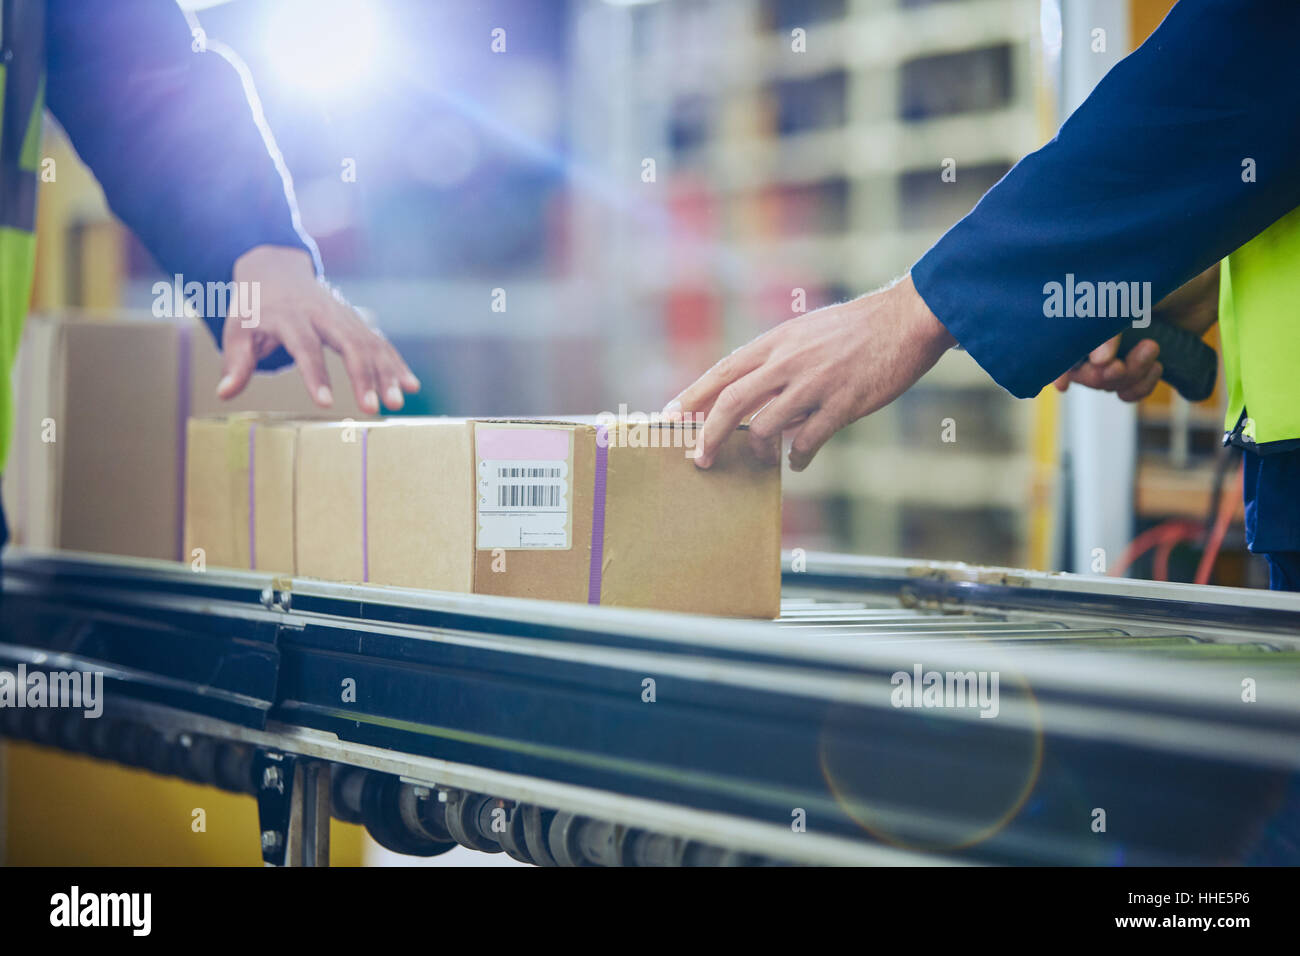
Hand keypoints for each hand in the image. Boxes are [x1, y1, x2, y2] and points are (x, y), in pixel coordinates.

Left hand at [217, 245, 418, 412]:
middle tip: (373, 409)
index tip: (326, 404)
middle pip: (349, 343)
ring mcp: (344, 316)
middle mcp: (323, 314)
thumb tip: (225, 394)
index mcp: (290, 315)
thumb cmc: (254, 307)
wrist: (275, 269)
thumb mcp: (237, 329)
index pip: (305, 347)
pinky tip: (412, 386)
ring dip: (387, 374)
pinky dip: (397, 364)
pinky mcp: (357, 322)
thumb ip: (236, 362)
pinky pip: (380, 343)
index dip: (316, 375)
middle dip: (364, 377)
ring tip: (398, 403)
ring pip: (370, 343)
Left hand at [666, 274, 955, 470]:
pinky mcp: (841, 405)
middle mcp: (787, 361)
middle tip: (699, 459)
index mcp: (776, 342)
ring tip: (762, 458)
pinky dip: (796, 459)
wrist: (905, 320)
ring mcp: (813, 384)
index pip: (722, 371)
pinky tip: (796, 463)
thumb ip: (777, 360)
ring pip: (765, 428)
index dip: (691, 396)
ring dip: (758, 451)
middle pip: (731, 403)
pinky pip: (806, 443)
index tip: (667, 416)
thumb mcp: (806, 332)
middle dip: (708, 435)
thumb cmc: (856, 329)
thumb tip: (751, 394)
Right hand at [1052, 262, 1218, 401]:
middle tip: (1123, 364)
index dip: (1058, 369)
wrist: (1203, 286)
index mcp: (1084, 320)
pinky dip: (1141, 387)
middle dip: (1105, 375)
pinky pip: (1128, 393)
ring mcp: (1118, 355)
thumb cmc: (1163, 279)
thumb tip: (1100, 362)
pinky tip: (1158, 369)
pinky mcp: (1140, 367)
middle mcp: (1096, 340)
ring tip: (1154, 350)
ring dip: (1131, 375)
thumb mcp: (1130, 297)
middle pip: (1085, 375)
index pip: (1061, 350)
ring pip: (1109, 385)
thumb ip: (1109, 328)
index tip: (1064, 384)